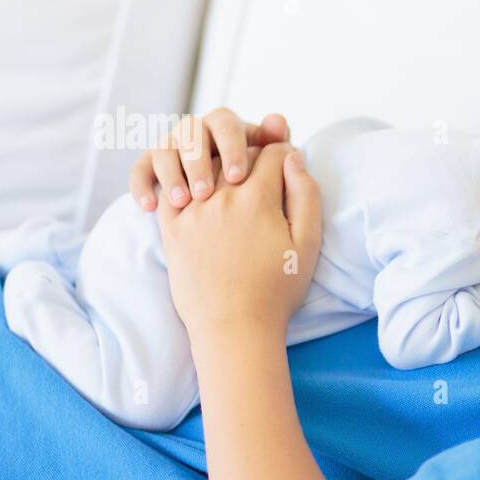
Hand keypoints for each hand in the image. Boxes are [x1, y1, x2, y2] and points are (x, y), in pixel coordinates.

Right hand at [130, 108, 289, 210]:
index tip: (237, 178)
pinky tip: (149, 208)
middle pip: (190, 134)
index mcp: (225, 125)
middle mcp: (195, 129)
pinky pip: (139, 169)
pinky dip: (141, 186)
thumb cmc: (255, 182)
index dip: (230, 148)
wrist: (228, 210)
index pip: (225, 123)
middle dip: (197, 164)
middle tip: (206, 193)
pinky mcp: (150, 163)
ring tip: (182, 203)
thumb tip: (279, 121)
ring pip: (164, 150)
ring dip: (171, 175)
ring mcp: (171, 145)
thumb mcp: (267, 163)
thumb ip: (274, 142)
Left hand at [156, 142, 321, 346]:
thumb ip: (306, 194)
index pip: (273, 152)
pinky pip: (172, 189)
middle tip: (266, 175)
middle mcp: (221, 197)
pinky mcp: (171, 228)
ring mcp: (192, 211)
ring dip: (221, 167)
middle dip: (256, 157)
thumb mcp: (308, 244)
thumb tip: (295, 158)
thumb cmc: (277, 290)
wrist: (234, 327)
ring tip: (235, 185)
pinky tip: (201, 195)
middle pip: (239, 154)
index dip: (286, 155)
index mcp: (258, 199)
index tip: (290, 169)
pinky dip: (186, 182)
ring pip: (205, 166)